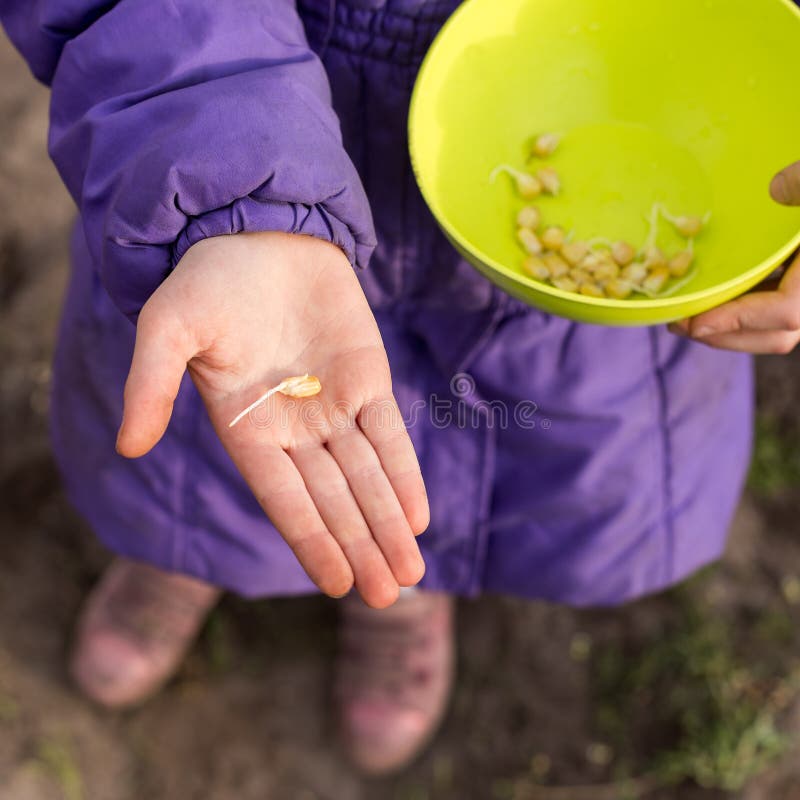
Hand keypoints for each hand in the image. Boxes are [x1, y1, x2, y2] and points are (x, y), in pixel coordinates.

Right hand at [116, 232, 428, 607]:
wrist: (259, 232)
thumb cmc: (207, 281)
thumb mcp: (167, 327)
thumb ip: (150, 385)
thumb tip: (128, 446)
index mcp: (247, 430)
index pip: (285, 499)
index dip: (312, 540)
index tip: (338, 585)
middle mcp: (293, 428)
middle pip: (333, 500)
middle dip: (360, 546)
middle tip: (387, 596)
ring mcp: (333, 405)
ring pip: (366, 476)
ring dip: (388, 522)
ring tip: (408, 573)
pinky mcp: (367, 378)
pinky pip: (389, 433)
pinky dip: (404, 472)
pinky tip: (419, 515)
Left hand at [669, 161, 799, 352]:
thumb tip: (780, 186)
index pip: (788, 311)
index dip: (740, 320)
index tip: (696, 323)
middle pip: (778, 334)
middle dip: (725, 336)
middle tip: (679, 325)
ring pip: (776, 332)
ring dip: (730, 332)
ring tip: (686, 320)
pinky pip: (773, 315)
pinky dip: (741, 316)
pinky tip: (710, 303)